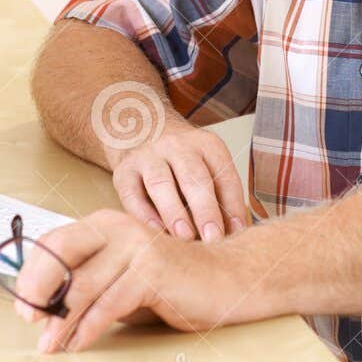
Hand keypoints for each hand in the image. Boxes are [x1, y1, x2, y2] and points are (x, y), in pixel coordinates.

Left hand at [14, 209, 262, 353]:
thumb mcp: (122, 276)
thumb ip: (90, 282)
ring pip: (83, 285)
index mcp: (105, 224)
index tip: (24, 305)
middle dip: (38, 290)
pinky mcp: (153, 271)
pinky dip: (89, 328)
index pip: (54, 242)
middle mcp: (118, 228)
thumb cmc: (172, 282)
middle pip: (60, 254)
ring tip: (49, 344)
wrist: (226, 279)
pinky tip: (79, 344)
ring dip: (60, 320)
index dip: (32, 274)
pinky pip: (110, 303)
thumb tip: (44, 308)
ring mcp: (137, 247)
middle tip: (30, 320)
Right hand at [102, 116, 249, 243]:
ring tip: (185, 238)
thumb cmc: (179, 155)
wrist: (138, 124)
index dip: (232, 205)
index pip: (224, 176)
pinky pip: (132, 194)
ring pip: (161, 183)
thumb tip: (234, 231)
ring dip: (174, 212)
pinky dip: (144, 215)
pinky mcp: (123, 170)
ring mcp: (148, 155)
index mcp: (206, 144)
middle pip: (194, 178)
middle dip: (205, 210)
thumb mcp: (204, 161)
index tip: (238, 232)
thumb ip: (219, 192)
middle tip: (214, 238)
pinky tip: (156, 232)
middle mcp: (177, 146)